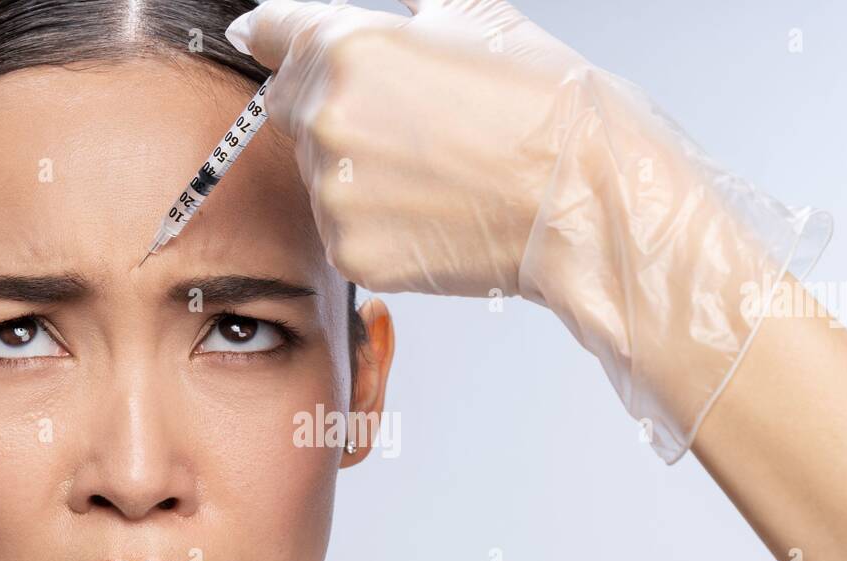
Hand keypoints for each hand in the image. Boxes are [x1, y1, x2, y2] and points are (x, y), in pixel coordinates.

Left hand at [230, 0, 830, 462]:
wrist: (585, 198)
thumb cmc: (548, 109)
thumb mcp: (477, 20)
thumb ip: (402, 17)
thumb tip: (383, 18)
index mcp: (345, 47)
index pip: (270, 31)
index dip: (271, 35)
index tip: (261, 40)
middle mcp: (325, 118)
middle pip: (289, 108)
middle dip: (330, 110)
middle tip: (406, 129)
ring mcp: (333, 193)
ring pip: (317, 175)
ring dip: (356, 172)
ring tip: (434, 174)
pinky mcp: (351, 252)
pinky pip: (342, 230)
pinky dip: (375, 224)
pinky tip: (432, 212)